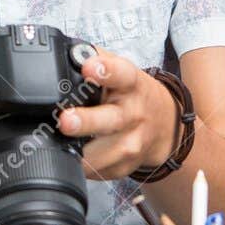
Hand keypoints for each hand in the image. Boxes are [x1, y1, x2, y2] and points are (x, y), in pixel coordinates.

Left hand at [55, 48, 177, 180]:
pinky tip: (74, 156)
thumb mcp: (120, 71)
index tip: (90, 66)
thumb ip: (93, 58)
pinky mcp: (126, 165)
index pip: (121, 74)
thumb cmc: (131, 93)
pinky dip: (83, 166)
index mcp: (130, 83)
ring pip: (105, 153)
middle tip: (66, 121)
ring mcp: (133, 142)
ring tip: (59, 148)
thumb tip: (64, 53)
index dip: (106, 70)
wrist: (164, 124)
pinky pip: (99, 171)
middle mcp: (134, 113)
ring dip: (81, 153)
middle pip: (111, 120)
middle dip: (87, 122)